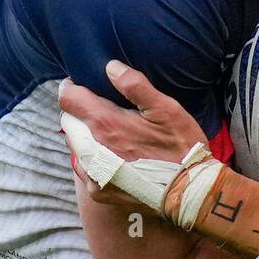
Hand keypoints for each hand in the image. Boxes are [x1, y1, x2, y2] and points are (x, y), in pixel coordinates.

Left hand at [59, 60, 223, 226]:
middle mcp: (92, 150)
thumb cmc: (182, 147)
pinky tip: (115, 157)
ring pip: (76, 146)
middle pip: (69, 123)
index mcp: (106, 124)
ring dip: (86, 136)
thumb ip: (135, 85)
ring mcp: (93, 174)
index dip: (72, 88)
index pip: (68, 100)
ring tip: (112, 134)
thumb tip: (110, 67)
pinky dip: (93, 159)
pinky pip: (84, 168)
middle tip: (104, 110)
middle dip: (80, 113)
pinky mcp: (98, 191)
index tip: (83, 84)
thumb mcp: (166, 109)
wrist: (190, 192)